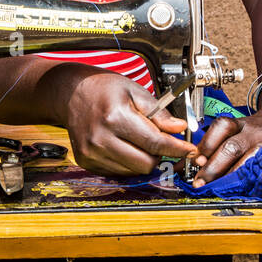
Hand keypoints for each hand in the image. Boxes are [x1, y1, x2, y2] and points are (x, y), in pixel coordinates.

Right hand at [44, 64, 198, 176]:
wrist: (73, 93)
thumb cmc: (104, 89)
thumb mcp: (135, 91)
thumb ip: (158, 112)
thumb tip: (179, 128)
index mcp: (115, 117)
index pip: (154, 143)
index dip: (176, 148)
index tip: (189, 149)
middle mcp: (101, 138)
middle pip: (145, 163)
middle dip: (160, 156)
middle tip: (164, 144)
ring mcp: (91, 152)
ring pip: (133, 171)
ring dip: (144, 160)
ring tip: (141, 141)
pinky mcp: (87, 161)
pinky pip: (118, 171)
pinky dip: (128, 162)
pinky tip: (126, 146)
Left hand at [191, 95, 261, 186]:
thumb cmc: (247, 133)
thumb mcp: (229, 132)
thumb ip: (206, 148)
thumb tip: (179, 168)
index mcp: (238, 124)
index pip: (220, 128)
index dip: (206, 145)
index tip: (195, 161)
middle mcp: (252, 133)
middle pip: (231, 148)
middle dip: (213, 167)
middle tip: (199, 182)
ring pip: (247, 162)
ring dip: (228, 178)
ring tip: (215, 189)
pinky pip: (259, 173)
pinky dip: (245, 182)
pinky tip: (235, 190)